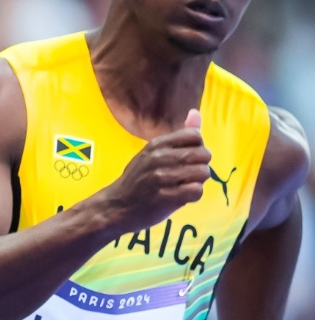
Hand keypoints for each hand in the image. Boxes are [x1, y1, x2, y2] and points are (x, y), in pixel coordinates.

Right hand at [92, 108, 210, 235]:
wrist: (116, 207)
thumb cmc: (137, 179)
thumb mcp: (152, 152)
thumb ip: (178, 136)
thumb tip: (195, 112)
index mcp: (156, 144)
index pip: (195, 136)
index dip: (196, 148)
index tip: (185, 159)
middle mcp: (159, 158)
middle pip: (204, 154)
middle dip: (200, 166)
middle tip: (184, 175)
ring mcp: (162, 178)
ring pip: (203, 173)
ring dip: (197, 182)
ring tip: (182, 186)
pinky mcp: (166, 197)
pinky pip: (197, 191)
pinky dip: (192, 196)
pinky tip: (180, 197)